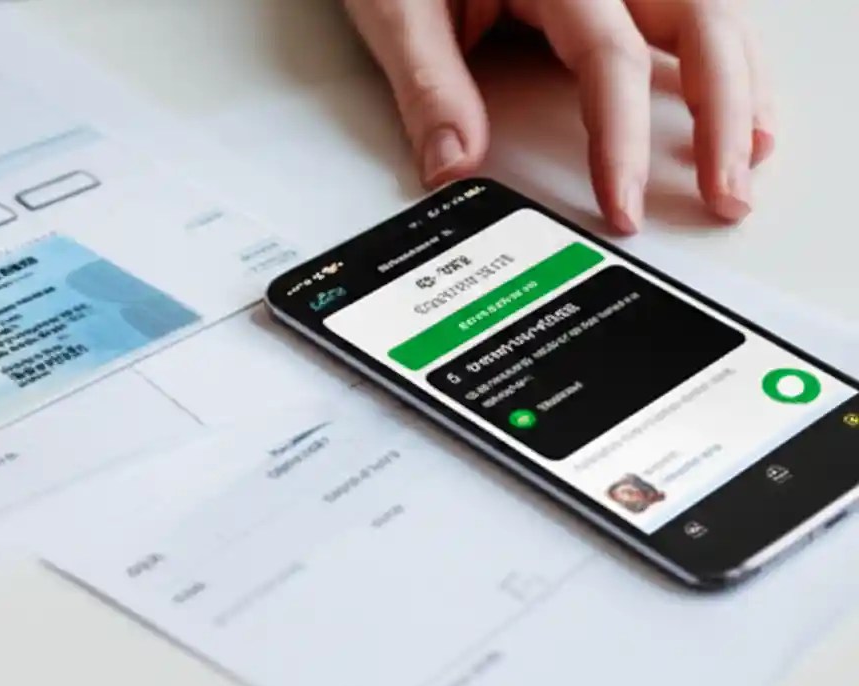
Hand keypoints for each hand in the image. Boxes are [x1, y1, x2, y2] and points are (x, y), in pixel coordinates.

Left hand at [345, 0, 773, 232]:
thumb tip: (453, 166)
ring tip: (748, 159)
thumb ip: (429, 87)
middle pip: (700, 25)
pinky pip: (694, 15)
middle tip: (725, 192)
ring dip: (740, 89)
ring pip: (714, 16)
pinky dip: (722, 65)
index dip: (622, 140)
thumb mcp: (398, 11)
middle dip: (722, 116)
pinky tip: (733, 106)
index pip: (608, 58)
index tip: (621, 205)